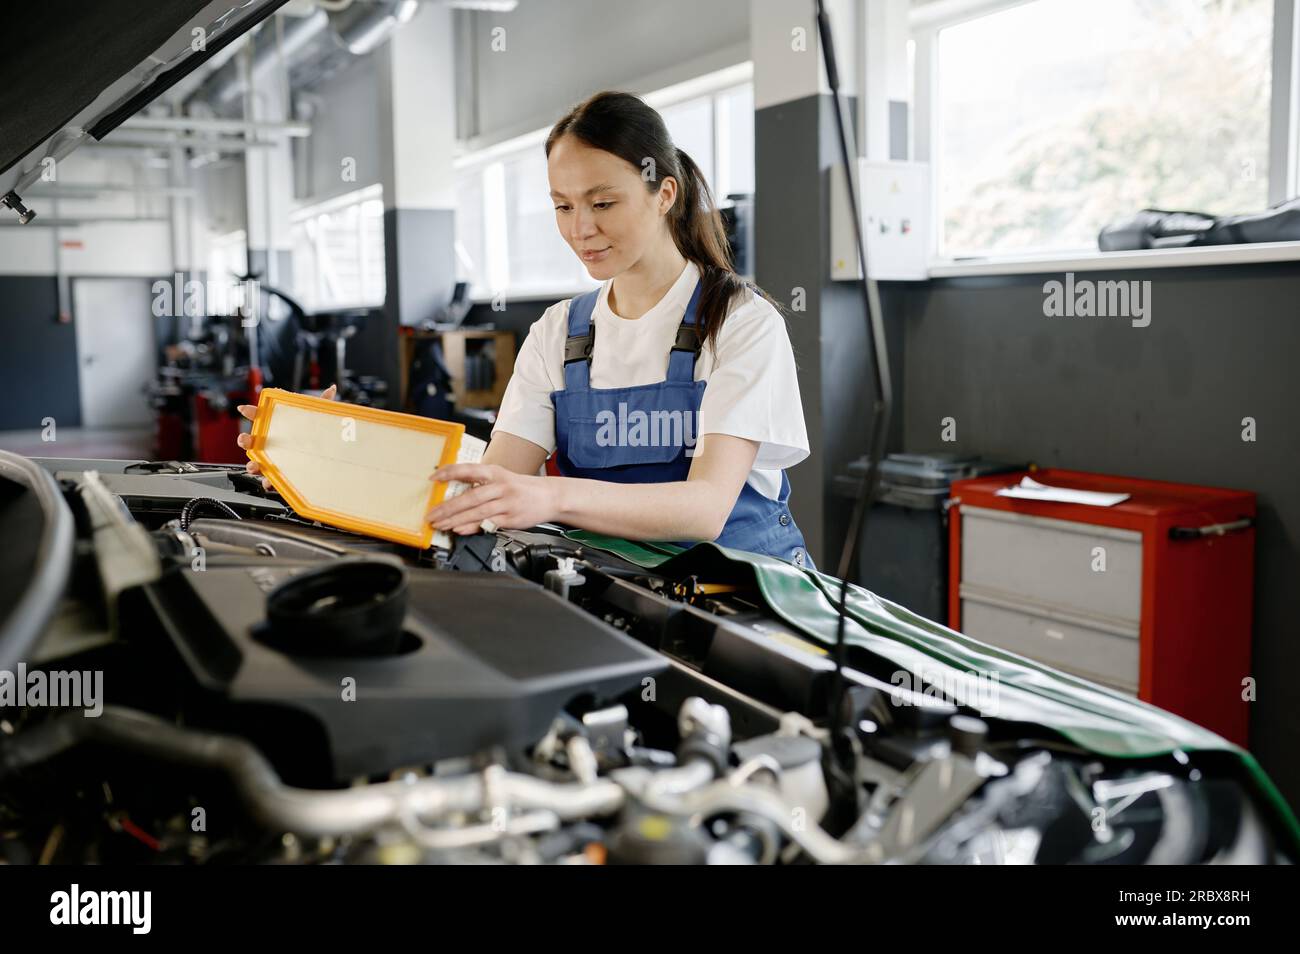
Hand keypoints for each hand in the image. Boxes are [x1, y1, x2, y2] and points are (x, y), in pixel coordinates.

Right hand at [236, 384, 336, 490]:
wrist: (322, 460)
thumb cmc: (313, 435)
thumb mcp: (318, 418)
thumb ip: (322, 404)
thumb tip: (332, 389)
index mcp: (276, 425)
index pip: (259, 415)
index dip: (251, 411)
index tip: (244, 409)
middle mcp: (270, 442)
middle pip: (250, 440)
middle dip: (245, 440)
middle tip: (245, 439)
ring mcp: (272, 458)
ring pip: (256, 461)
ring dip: (252, 464)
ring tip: (254, 466)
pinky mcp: (278, 474)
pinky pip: (269, 479)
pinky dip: (268, 481)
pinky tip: (270, 482)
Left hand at [425, 463, 558, 535]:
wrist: (550, 496)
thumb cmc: (522, 488)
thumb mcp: (501, 478)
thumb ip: (480, 484)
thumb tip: (454, 493)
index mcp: (495, 472)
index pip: (467, 469)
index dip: (448, 473)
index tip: (433, 478)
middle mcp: (500, 486)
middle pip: (470, 496)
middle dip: (447, 507)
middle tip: (432, 514)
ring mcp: (506, 503)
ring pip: (477, 512)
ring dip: (455, 519)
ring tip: (440, 524)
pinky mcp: (511, 518)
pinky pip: (488, 523)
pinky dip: (472, 527)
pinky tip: (460, 529)